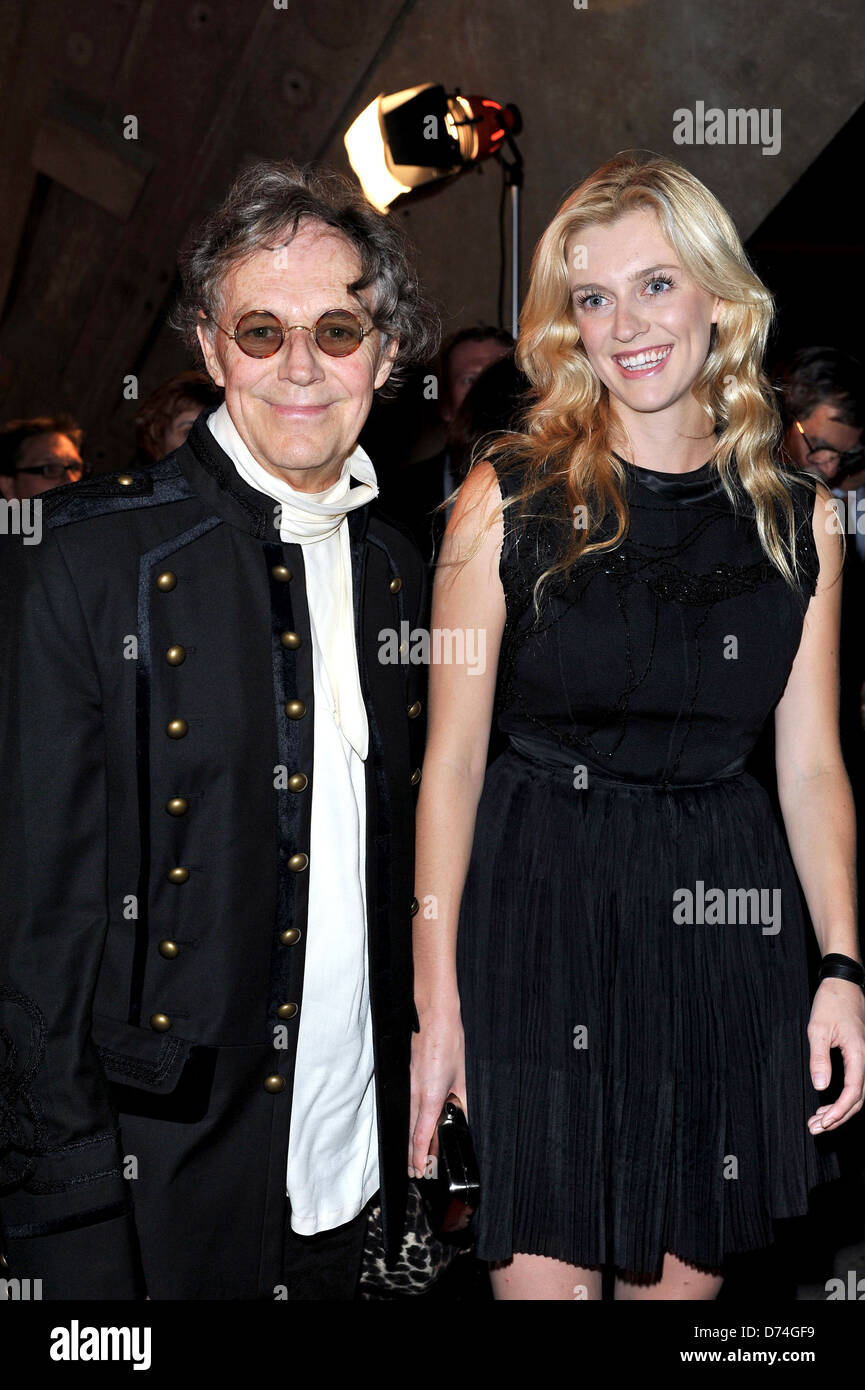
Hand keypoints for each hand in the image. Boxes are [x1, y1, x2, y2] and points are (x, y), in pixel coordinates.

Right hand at [408, 1000, 466, 1178]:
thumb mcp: (462, 1077)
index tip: (419, 1169)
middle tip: (417, 1172)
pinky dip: (412, 1120)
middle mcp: (416, 1094)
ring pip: (410, 1120)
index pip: (421, 1135)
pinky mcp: (408, 1077)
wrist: (435, 1017)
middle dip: (414, 1155)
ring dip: (412, 1140)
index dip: (419, 1156)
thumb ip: (460, 1101)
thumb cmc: (450, 1043)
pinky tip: (417, 1127)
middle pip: (413, 1132)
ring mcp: (409, 1086)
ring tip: (416, 1157)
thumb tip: (461, 1117)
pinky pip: (409, 1105)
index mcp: (431, 1097)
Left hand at [807, 977, 864, 1131]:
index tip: (824, 1122)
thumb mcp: (818, 1028)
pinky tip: (826, 1106)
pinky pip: (854, 1084)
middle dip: (838, 1117)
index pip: (854, 1091)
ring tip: (818, 1122)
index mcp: (859, 1054)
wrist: (843, 985)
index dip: (840, 1110)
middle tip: (815, 1128)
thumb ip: (819, 1058)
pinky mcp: (857, 1057)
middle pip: (858, 1099)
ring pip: (857, 1094)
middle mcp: (864, 1059)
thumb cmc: (831, 1003)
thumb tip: (821, 1087)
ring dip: (839, 1111)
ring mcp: (862, 1058)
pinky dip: (841, 1099)